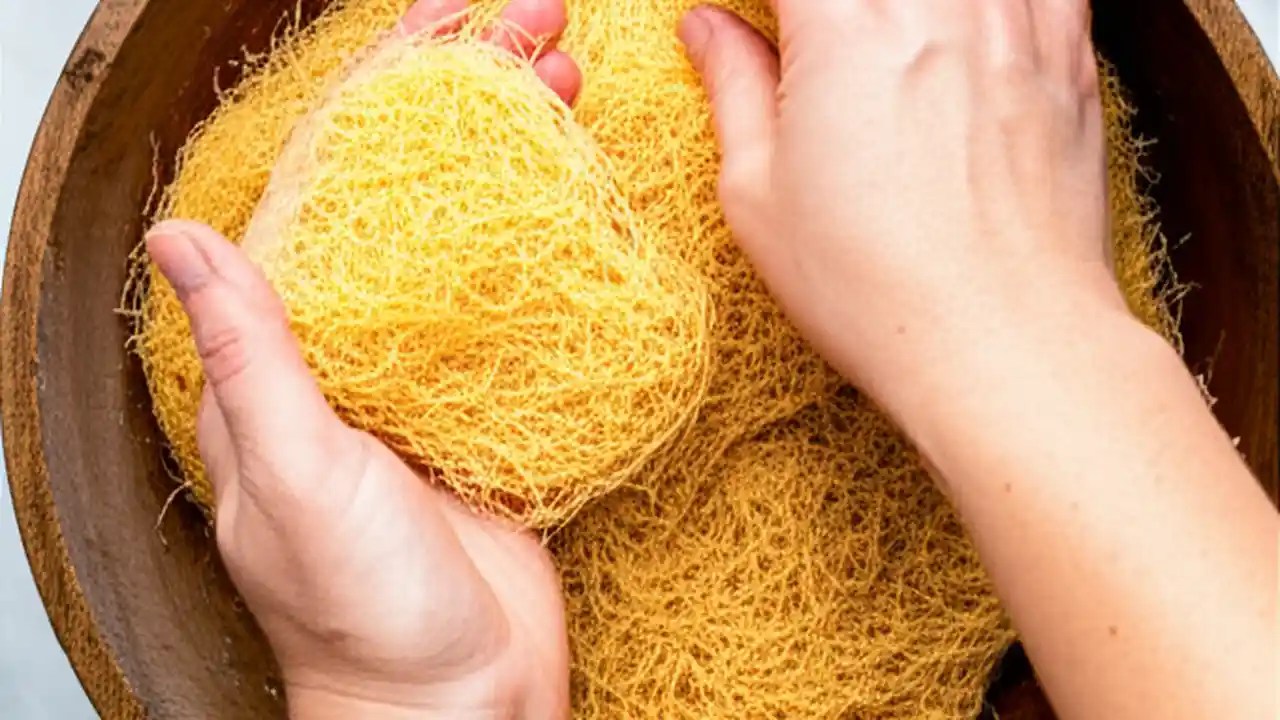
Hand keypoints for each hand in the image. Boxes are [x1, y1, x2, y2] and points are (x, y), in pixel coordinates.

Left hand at [145, 1, 577, 716]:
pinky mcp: (488, 399)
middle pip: (409, 185)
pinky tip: (579, 185)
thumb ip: (251, 358)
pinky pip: (516, 291)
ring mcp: (426, 367)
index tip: (444, 21)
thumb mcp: (295, 479)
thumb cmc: (364, 615)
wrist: (455, 701)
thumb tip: (178, 242)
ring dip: (515, 145)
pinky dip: (549, 228)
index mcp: (291, 351)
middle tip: (536, 27)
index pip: (326, 183)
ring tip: (567, 79)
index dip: (381, 92)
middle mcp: (354, 343)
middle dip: (466, 92)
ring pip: (470, 226)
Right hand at [679, 0, 1124, 412]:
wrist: (1003, 342)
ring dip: (897, 11)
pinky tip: (959, 29)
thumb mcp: (759, 196)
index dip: (756, 1)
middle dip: (825, 9)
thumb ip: (733, 89)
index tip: (745, 22)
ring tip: (881, 53)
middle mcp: (936, 5)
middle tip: (804, 47)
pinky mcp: (1067, 58)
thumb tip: (708, 30)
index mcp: (844, 27)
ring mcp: (1013, 22)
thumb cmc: (873, 286)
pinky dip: (993, 2)